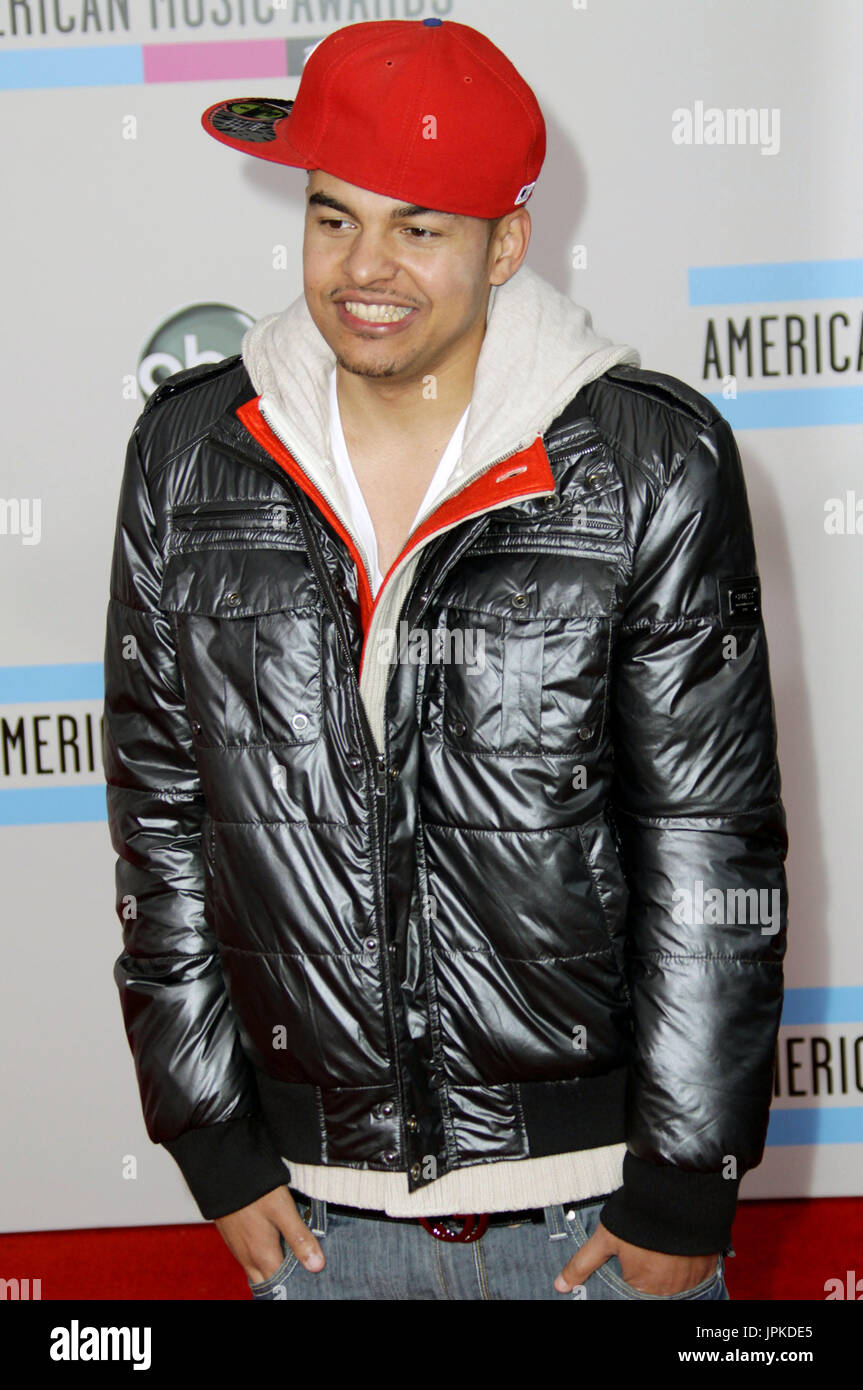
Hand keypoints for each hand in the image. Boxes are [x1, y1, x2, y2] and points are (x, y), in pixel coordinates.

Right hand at [214, 1185, 325, 1284]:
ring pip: (258, 1270)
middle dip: (283, 1282)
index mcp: (262, 1255)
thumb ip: (299, 1238)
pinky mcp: (233, 1238)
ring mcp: (238, 1248)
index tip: (310, 1279)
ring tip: (291, 1259)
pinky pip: (249, 1258)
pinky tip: (273, 1245)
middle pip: (268, 1281)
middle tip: (302, 1271)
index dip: (297, 1285)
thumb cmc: (254, 1190)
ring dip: (273, 1270)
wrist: (222, 1172)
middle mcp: (248, 1257)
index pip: (281, 1286)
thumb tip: (317, 1266)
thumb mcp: (282, 1210)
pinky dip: (262, 1259)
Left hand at [554, 1218, 718, 1296]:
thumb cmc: (639, 1218)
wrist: (679, 1196)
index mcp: (642, 1287)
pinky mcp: (707, 1267)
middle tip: (649, 1241)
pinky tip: (680, 1241)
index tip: (635, 1249)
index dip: (632, 1263)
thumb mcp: (605, 1238)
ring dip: (670, 1262)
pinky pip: (695, 1270)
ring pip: (675, 1275)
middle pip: (655, 1281)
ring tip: (663, 1238)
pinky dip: (688, 1260)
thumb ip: (582, 1264)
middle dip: (651, 1263)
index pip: (632, 1283)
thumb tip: (560, 1286)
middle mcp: (667, 1290)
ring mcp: (690, 1280)